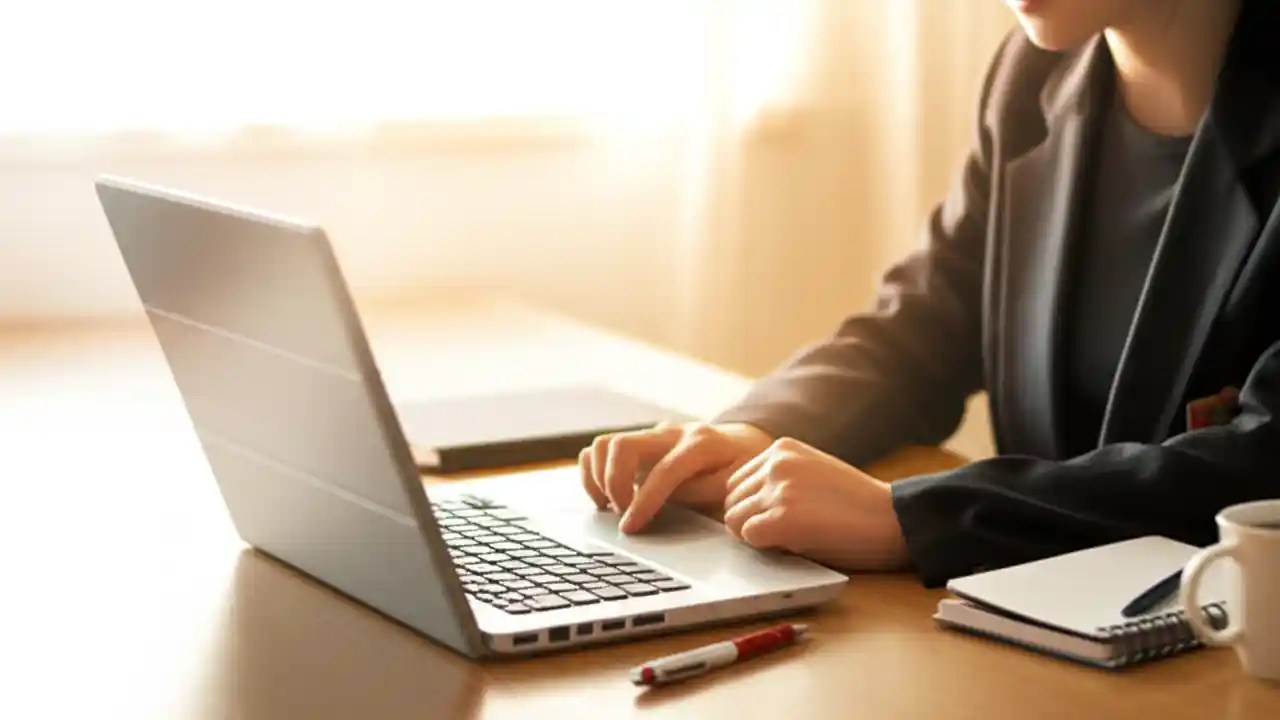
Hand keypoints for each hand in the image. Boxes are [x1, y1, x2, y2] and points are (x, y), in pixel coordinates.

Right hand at [579, 422, 773, 531]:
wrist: (742, 443)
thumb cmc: (740, 470)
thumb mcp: (736, 486)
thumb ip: (707, 495)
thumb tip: (674, 507)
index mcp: (700, 443)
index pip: (663, 470)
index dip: (643, 502)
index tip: (629, 528)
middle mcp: (670, 433)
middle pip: (623, 445)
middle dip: (614, 483)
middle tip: (621, 513)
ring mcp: (649, 435)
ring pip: (605, 444)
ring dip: (599, 478)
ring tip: (611, 506)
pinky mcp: (637, 443)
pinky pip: (600, 449)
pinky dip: (593, 473)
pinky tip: (606, 498)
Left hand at [722, 438, 908, 570]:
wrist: (892, 518)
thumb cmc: (856, 504)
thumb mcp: (812, 474)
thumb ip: (779, 479)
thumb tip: (740, 507)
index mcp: (782, 448)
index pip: (736, 480)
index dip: (750, 505)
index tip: (772, 517)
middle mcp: (776, 463)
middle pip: (730, 500)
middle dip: (748, 521)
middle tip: (780, 534)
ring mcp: (778, 489)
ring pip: (733, 519)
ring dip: (755, 535)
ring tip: (790, 538)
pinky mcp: (782, 518)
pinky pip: (749, 537)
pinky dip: (765, 547)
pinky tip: (793, 544)